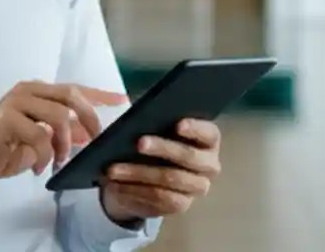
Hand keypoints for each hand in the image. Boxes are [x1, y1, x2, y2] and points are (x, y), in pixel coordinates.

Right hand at [0, 82, 127, 192]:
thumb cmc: (0, 149)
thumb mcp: (38, 141)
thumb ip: (62, 133)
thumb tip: (89, 132)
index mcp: (37, 92)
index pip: (75, 88)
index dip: (100, 94)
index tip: (123, 100)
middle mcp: (28, 91)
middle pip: (71, 95)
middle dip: (89, 118)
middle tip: (95, 141)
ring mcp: (16, 102)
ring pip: (57, 115)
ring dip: (64, 144)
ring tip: (58, 162)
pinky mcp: (5, 118)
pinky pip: (38, 135)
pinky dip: (43, 155)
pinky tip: (37, 167)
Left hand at [100, 118, 221, 223]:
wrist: (148, 176)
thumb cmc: (157, 141)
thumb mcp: (157, 128)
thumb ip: (157, 122)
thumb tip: (140, 120)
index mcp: (209, 140)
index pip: (209, 133)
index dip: (195, 128)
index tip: (177, 124)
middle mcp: (209, 164)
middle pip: (189, 157)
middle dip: (163, 148)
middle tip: (139, 143)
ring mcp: (198, 187)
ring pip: (171, 179)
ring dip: (140, 173)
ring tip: (114, 169)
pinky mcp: (182, 204)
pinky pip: (160, 199)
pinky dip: (136, 190)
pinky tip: (117, 185)